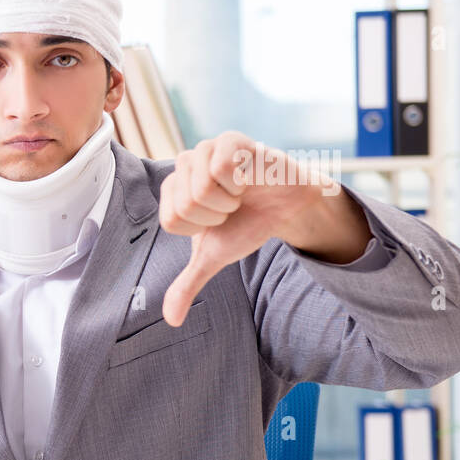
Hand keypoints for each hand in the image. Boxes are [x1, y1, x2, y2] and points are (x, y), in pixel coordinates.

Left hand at [159, 131, 341, 326]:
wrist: (288, 207)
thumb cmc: (247, 224)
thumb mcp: (215, 257)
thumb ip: (188, 283)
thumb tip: (171, 320)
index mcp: (172, 189)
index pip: (172, 221)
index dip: (200, 229)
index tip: (218, 220)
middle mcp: (184, 164)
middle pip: (187, 205)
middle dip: (216, 216)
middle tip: (233, 206)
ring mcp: (206, 148)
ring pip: (202, 189)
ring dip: (229, 200)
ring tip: (241, 193)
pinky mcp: (231, 139)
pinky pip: (222, 168)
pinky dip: (242, 182)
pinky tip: (250, 178)